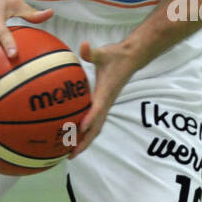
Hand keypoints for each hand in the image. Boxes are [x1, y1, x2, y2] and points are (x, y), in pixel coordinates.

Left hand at [67, 38, 141, 157]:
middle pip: (96, 127)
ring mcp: (106, 105)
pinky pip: (95, 122)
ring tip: (70, 153)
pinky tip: (74, 135)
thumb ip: (92, 52)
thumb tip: (84, 46)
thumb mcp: (104, 52)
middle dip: (84, 142)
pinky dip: (86, 132)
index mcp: (106, 92)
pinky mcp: (105, 104)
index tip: (80, 129)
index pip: (98, 109)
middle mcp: (107, 102)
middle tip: (70, 155)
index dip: (89, 119)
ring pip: (96, 128)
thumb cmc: (116, 56)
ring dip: (85, 141)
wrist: (131, 58)